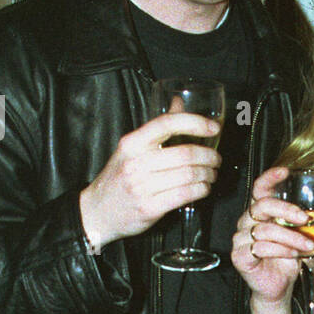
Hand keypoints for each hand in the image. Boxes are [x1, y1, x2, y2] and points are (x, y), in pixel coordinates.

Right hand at [79, 111, 221, 249]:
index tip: (214, 128)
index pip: (167, 124)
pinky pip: (185, 194)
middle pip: (185, 153)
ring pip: (189, 174)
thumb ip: (157, 128)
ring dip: (208, 174)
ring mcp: (142, 186)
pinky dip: (201, 189)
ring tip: (211, 174)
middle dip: (209, 156)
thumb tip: (179, 102)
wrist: (97, 211)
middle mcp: (136, 163)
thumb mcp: (131, 149)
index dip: (195, 122)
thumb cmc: (118, 177)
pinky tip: (204, 188)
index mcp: (132, 143)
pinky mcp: (149, 207)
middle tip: (216, 159)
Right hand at [231, 166, 313, 313]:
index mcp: (262, 211)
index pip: (260, 188)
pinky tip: (293, 255)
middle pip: (262, 205)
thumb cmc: (289, 257)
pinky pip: (259, 248)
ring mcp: (241, 238)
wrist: (278, 287)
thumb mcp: (308, 234)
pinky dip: (280, 250)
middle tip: (306, 219)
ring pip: (265, 230)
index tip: (285, 171)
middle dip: (286, 210)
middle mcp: (248, 221)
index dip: (270, 177)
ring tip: (309, 245)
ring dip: (291, 237)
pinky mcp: (240, 256)